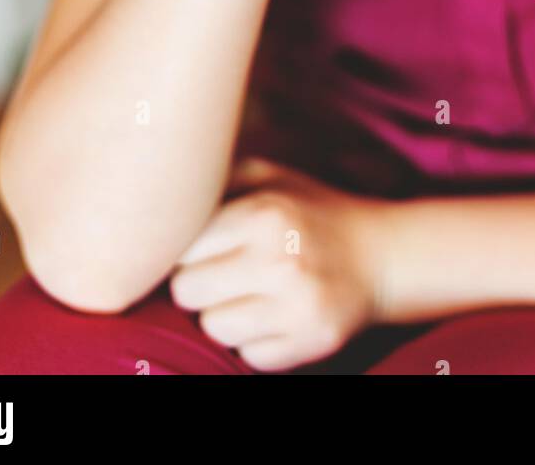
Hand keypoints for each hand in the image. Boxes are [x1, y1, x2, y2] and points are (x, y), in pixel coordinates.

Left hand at [167, 156, 386, 371]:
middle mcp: (279, 261)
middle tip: (222, 273)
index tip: (204, 247)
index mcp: (263, 214)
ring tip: (248, 294)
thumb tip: (156, 193)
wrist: (378, 255)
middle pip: (186, 293)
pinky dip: (254, 342)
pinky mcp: (310, 343)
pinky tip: (273, 316)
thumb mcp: (267, 177)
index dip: (186, 250)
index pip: (180, 248)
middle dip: (198, 285)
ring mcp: (296, 308)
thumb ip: (214, 179)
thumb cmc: (307, 212)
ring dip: (222, 315)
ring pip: (213, 329)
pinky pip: (248, 357)